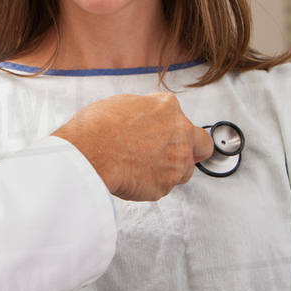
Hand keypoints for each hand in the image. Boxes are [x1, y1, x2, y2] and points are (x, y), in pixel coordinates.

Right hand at [52, 92, 212, 200]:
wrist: (89, 153)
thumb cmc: (98, 127)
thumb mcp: (123, 103)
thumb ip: (145, 111)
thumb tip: (145, 118)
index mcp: (168, 108)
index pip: (183, 118)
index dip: (172, 128)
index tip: (165, 133)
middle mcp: (180, 135)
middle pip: (202, 146)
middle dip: (192, 150)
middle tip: (171, 153)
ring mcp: (175, 163)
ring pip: (184, 171)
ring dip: (170, 170)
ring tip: (143, 167)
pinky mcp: (164, 186)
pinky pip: (161, 187)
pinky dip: (149, 185)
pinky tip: (132, 177)